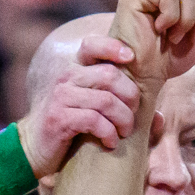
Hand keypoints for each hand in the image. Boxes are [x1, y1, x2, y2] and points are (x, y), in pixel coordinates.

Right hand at [17, 34, 141, 175]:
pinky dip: (109, 134)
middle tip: (133, 117)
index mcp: (73, 69)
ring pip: (107, 100)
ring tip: (123, 133)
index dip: (113, 47)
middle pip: (110, 75)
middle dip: (130, 98)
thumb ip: (120, 107)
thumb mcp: (93, 111)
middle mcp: (66, 78)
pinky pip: (95, 120)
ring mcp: (61, 97)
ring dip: (123, 120)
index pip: (92, 45)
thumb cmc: (70, 129)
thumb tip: (161, 118)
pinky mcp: (59, 118)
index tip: (131, 58)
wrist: (33, 150)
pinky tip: (110, 143)